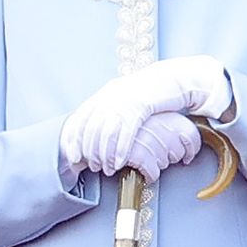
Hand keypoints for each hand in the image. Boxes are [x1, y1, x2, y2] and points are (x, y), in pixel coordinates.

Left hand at [61, 56, 232, 175]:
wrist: (172, 78)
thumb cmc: (149, 93)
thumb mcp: (125, 99)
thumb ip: (110, 112)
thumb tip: (96, 134)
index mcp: (104, 94)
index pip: (80, 118)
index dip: (74, 140)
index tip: (73, 157)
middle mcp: (110, 96)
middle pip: (92, 128)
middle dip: (90, 151)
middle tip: (92, 166)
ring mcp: (125, 100)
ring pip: (107, 132)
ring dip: (105, 154)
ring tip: (107, 169)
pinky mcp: (140, 106)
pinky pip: (126, 131)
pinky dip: (121, 149)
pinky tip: (120, 162)